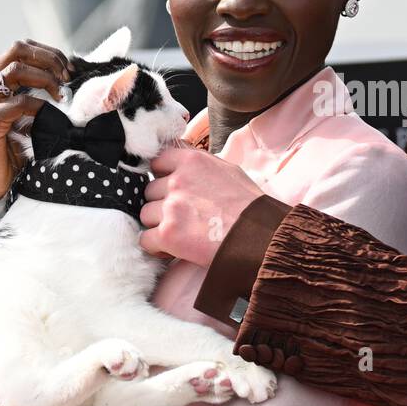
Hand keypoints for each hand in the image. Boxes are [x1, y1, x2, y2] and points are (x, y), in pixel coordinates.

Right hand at [0, 39, 73, 211]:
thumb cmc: (8, 156)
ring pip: (17, 70)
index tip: (68, 69)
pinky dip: (41, 107)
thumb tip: (67, 86)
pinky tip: (52, 118)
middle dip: (49, 59)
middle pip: (18, 50)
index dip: (48, 53)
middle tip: (68, 77)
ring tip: (61, 96)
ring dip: (46, 79)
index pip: (20, 48)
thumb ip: (37, 100)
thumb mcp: (25, 121)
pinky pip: (19, 102)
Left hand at [139, 146, 264, 267]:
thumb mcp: (228, 170)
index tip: (170, 189)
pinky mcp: (167, 234)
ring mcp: (170, 207)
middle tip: (183, 217)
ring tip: (181, 234)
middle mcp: (177, 181)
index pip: (158, 161)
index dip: (162, 176)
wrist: (261, 237)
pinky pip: (145, 239)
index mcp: (192, 161)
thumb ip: (200, 164)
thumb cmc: (250, 207)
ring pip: (146, 215)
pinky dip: (156, 247)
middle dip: (162, 204)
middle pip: (150, 190)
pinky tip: (173, 249)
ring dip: (159, 225)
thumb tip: (182, 157)